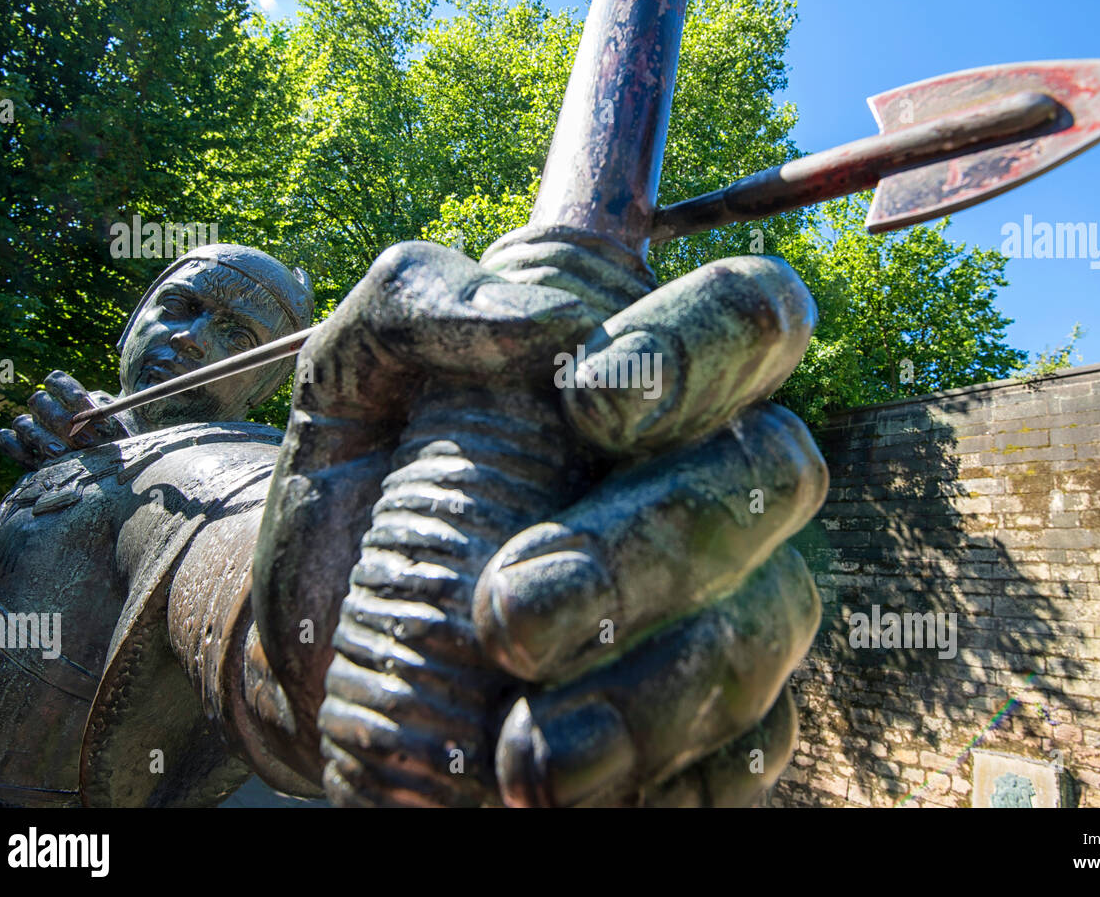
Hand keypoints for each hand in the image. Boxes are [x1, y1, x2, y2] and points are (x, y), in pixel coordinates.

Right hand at [0, 371, 126, 468]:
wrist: (114, 466)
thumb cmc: (119, 442)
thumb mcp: (123, 425)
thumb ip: (111, 416)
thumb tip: (106, 416)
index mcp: (68, 396)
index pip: (55, 380)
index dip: (71, 393)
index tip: (94, 412)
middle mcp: (47, 408)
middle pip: (38, 400)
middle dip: (61, 420)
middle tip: (84, 440)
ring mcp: (32, 428)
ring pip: (22, 422)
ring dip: (41, 437)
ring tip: (63, 454)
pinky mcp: (22, 449)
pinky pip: (6, 440)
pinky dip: (16, 448)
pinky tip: (39, 461)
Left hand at [252, 239, 824, 806]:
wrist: (326, 663)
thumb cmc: (356, 501)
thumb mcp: (347, 385)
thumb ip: (414, 303)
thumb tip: (536, 319)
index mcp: (647, 370)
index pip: (749, 312)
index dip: (702, 341)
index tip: (587, 397)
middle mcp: (712, 474)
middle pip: (774, 474)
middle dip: (647, 545)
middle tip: (508, 614)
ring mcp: (733, 599)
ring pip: (765, 628)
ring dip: (648, 697)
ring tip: (521, 758)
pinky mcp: (723, 721)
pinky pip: (748, 754)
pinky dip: (669, 782)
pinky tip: (573, 796)